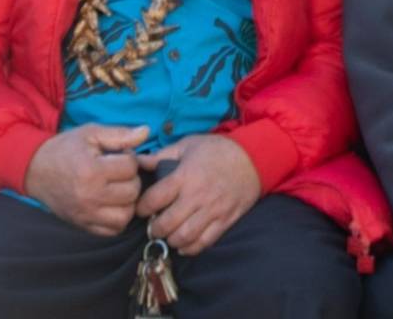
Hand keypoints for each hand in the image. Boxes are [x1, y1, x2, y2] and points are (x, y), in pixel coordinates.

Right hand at [24, 124, 149, 235]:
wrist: (35, 170)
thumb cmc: (65, 149)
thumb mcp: (90, 133)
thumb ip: (120, 134)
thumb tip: (146, 131)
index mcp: (91, 170)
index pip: (131, 168)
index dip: (129, 158)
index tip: (118, 156)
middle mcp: (89, 196)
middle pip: (132, 192)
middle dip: (130, 179)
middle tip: (118, 173)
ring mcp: (86, 214)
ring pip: (126, 215)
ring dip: (128, 202)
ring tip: (118, 189)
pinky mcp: (83, 225)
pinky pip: (113, 230)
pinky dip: (117, 218)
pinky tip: (112, 204)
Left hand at [133, 134, 260, 255]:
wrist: (255, 157)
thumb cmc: (218, 150)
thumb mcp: (189, 145)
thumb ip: (162, 155)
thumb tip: (137, 162)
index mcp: (185, 176)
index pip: (155, 198)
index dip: (142, 207)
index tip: (141, 208)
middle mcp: (197, 196)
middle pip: (167, 223)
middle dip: (154, 229)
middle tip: (152, 226)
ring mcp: (213, 210)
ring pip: (184, 237)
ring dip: (171, 240)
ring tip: (168, 234)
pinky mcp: (225, 220)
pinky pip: (204, 242)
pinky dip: (190, 248)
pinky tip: (184, 243)